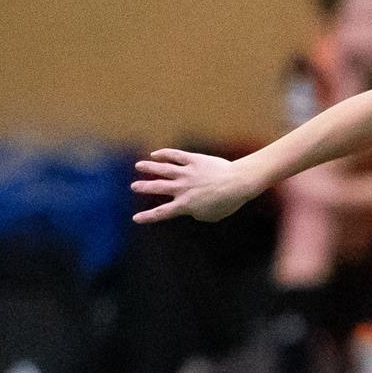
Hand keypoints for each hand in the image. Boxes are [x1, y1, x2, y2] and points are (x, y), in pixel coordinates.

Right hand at [129, 148, 262, 223]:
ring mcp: (187, 173)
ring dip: (149, 167)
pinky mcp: (194, 160)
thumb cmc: (227, 202)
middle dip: (143, 187)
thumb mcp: (210, 216)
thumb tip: (192, 208)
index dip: (148, 217)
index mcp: (185, 205)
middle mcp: (182, 188)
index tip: (136, 218)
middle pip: (157, 187)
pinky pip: (175, 156)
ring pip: (162, 169)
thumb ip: (196, 213)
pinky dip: (164, 154)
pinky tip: (155, 154)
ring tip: (139, 166)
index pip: (162, 212)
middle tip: (134, 186)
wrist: (238, 183)